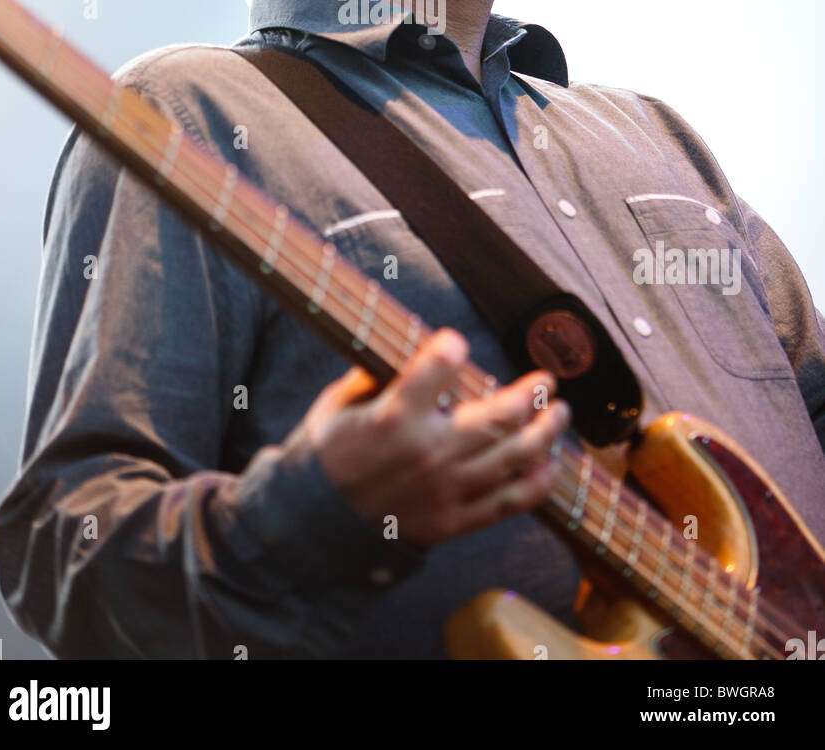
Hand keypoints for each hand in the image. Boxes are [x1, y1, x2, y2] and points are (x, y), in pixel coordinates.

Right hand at [293, 327, 571, 547]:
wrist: (313, 529)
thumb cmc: (325, 459)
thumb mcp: (338, 405)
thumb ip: (378, 376)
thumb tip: (412, 351)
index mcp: (395, 417)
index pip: (438, 368)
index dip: (451, 349)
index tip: (457, 343)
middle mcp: (428, 452)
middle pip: (500, 415)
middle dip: (531, 392)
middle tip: (546, 380)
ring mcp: (445, 489)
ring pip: (514, 457)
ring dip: (546, 433)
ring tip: (559, 414)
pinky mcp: (452, 521)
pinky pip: (507, 503)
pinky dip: (536, 484)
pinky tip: (550, 466)